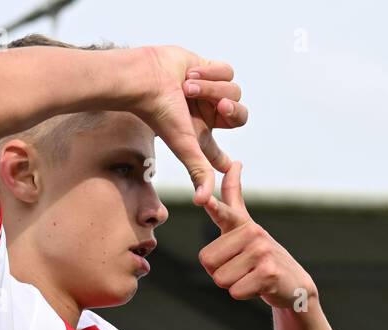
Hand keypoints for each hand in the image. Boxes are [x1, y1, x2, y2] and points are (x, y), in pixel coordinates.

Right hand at [135, 46, 247, 205]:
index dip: (223, 161)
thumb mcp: (185, 146)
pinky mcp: (206, 68)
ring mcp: (208, 92)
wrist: (148, 78)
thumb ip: (199, 172)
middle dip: (232, 110)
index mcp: (201, 135)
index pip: (217, 154)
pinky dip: (211, 72)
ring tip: (188, 87)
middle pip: (239, 115)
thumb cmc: (161, 114)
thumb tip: (203, 202)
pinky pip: (227, 71)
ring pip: (233, 90)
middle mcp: (205, 115)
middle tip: (220, 106)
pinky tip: (191, 74)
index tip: (229, 168)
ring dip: (212, 88)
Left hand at [199, 161, 315, 309]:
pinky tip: (259, 286)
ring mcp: (262, 252)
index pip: (223, 211)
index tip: (203, 199)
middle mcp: (252, 233)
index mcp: (241, 224)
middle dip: (220, 273)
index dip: (212, 206)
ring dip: (233, 284)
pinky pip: (236, 291)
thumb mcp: (246, 225)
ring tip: (251, 277)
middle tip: (242, 269)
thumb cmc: (261, 255)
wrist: (293, 285)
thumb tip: (235, 162)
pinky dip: (244, 294)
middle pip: (208, 261)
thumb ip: (234, 197)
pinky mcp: (269, 273)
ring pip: (221, 279)